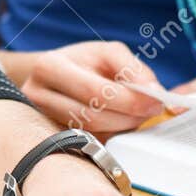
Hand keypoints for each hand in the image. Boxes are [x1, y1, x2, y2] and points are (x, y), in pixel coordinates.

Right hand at [18, 41, 168, 138]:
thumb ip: (133, 69)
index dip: (130, 99)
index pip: (94, 91)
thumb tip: (153, 92)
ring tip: (136, 114)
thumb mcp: (107, 53)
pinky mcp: (51, 138)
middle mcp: (38, 96)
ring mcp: (42, 121)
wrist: (54, 75)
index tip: (156, 101)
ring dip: (122, 127)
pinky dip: (111, 135)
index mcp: (49, 67)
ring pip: (92, 134)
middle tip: (152, 110)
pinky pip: (89, 143)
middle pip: (92, 117)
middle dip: (129, 116)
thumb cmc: (83, 61)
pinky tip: (119, 123)